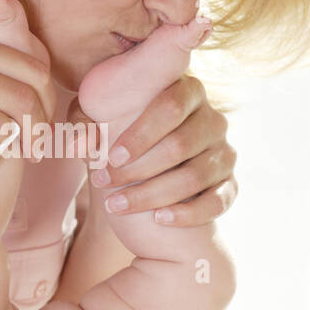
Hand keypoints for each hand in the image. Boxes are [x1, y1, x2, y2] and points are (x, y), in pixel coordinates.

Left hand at [70, 70, 237, 225]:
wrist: (143, 168)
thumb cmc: (118, 133)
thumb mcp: (96, 121)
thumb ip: (84, 124)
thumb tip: (80, 144)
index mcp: (186, 90)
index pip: (171, 106)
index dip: (141, 134)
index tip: (112, 157)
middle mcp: (213, 119)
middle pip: (180, 145)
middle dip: (137, 169)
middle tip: (102, 183)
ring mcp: (224, 152)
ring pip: (194, 177)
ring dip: (152, 195)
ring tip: (115, 205)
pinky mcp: (229, 184)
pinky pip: (217, 201)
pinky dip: (188, 213)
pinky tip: (159, 219)